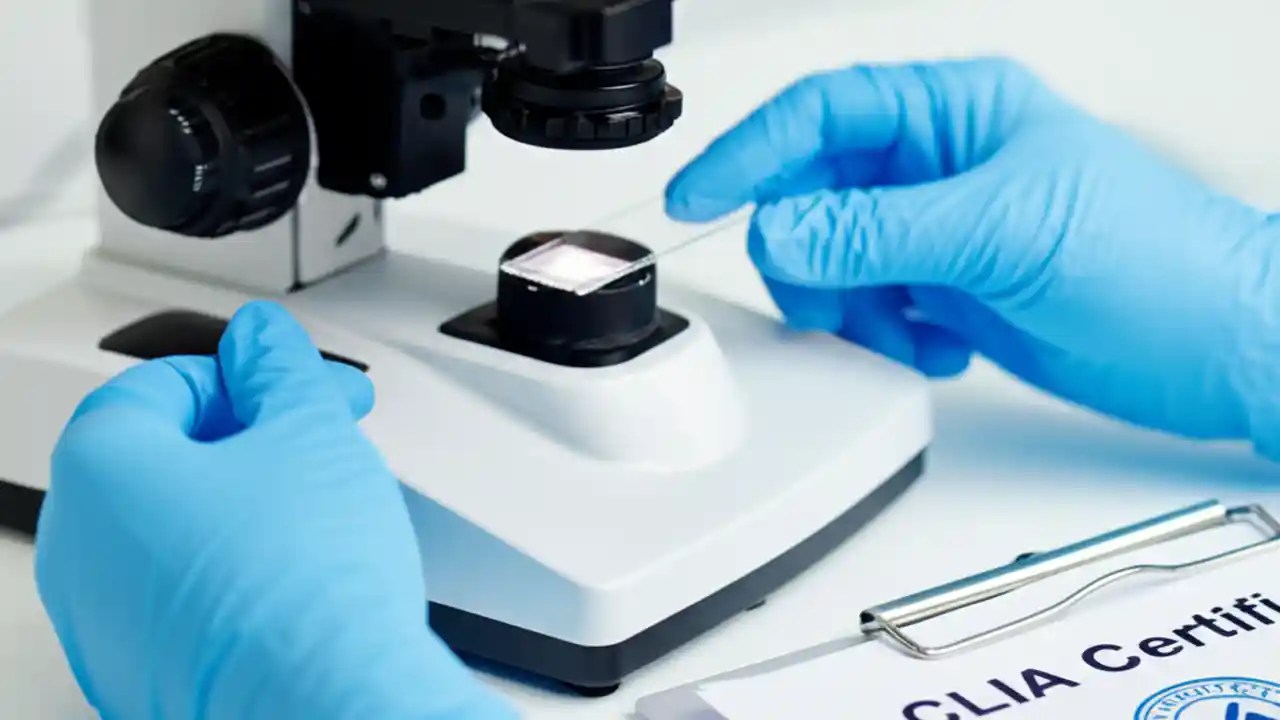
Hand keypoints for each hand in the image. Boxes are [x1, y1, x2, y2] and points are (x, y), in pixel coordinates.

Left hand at [35, 302, 516, 719]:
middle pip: (164, 457)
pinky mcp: (138, 675)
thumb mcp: (310, 431)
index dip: (243, 372)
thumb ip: (279, 365)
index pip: (159, 385)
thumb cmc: (307, 584)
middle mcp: (78, 548)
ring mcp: (100, 623)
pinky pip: (181, 596)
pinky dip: (234, 572)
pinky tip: (299, 576)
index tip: (291, 380)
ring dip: (245, 503)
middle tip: (320, 434)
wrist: (329, 708)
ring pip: (174, 529)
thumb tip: (258, 340)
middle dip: (251, 435)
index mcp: (100, 469)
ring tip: (321, 509)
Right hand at [665, 58, 1279, 454]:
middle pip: (813, 195)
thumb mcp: (1001, 231)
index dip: (753, 151)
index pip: (824, 114)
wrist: (1216, 351)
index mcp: (956, 112)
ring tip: (907, 329)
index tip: (702, 195)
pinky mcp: (946, 291)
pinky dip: (887, 337)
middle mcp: (938, 168)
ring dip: (851, 308)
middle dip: (811, 256)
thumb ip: (875, 232)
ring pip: (832, 262)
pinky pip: (868, 309)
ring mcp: (938, 233)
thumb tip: (780, 230)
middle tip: (831, 294)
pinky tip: (944, 345)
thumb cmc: (1157, 259)